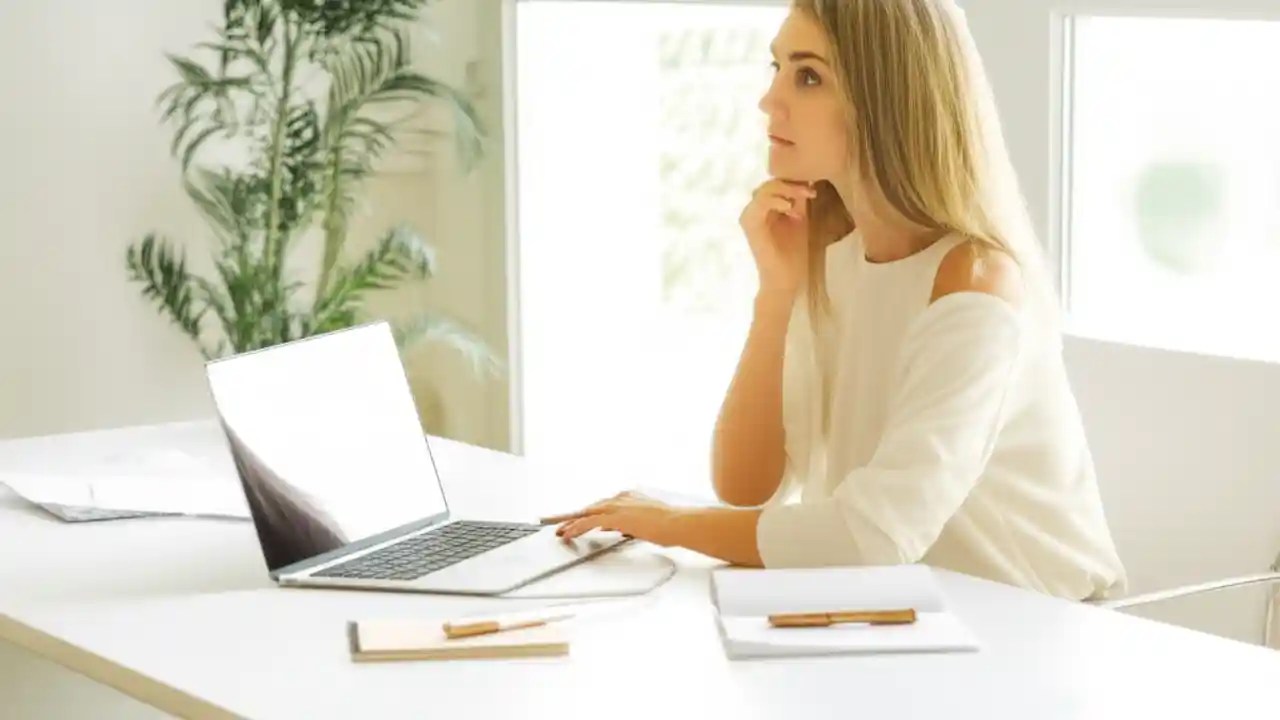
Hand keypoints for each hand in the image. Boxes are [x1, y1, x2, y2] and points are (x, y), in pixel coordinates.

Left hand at [541, 491, 684, 545]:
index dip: (587, 513)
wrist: (678, 523)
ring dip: (570, 522)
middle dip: (573, 516)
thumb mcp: (646, 523)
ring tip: (558, 530)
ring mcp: (617, 506)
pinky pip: (588, 522)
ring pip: (586, 514)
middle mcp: (620, 498)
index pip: (602, 506)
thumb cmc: (670, 525)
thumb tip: (619, 528)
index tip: (577, 518)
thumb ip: (630, 524)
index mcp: (629, 498)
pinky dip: (576, 528)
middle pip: (590, 507)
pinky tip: (568, 534)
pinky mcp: (615, 516)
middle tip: (558, 522)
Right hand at [739, 178, 816, 295]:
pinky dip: (776, 201)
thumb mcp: (801, 220)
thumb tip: (808, 179)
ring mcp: (749, 215)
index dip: (794, 181)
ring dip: (786, 189)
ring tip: (804, 196)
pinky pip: (760, 203)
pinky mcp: (749, 223)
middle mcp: (754, 209)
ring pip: (765, 189)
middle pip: (771, 183)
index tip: (813, 187)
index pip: (777, 183)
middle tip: (811, 189)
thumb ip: (800, 200)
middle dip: (792, 183)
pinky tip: (791, 208)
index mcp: (766, 207)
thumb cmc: (795, 253)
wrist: (786, 279)